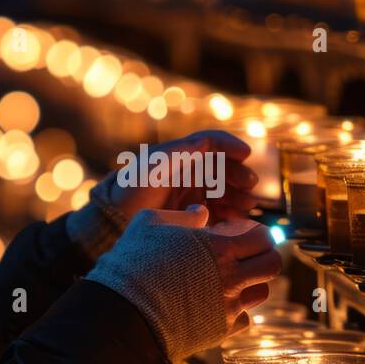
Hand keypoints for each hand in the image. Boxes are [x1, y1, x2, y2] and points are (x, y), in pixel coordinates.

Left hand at [105, 131, 258, 223]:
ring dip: (238, 197)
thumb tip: (205, 141)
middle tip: (249, 187)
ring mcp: (193, 196)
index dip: (230, 146)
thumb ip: (179, 152)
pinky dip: (230, 217)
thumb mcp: (153, 165)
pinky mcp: (193, 217)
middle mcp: (190, 174)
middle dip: (239, 176)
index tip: (246, 153)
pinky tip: (237, 222)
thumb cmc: (131, 187)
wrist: (116, 219)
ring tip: (246, 207)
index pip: (212, 144)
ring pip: (225, 193)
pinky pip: (218, 215)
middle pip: (223, 170)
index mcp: (182, 156)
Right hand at [146, 205, 280, 338]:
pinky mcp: (221, 331)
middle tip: (246, 255)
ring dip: (251, 283)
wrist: (125, 313)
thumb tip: (201, 213)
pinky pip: (243, 319)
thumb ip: (181, 217)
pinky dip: (236, 311)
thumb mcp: (150, 224)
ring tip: (230, 279)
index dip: (255, 232)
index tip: (242, 233)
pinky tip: (217, 303)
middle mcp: (231, 278)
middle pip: (272, 265)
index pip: (263, 236)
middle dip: (263, 256)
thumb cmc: (134, 264)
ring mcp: (228, 306)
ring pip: (262, 293)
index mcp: (219, 248)